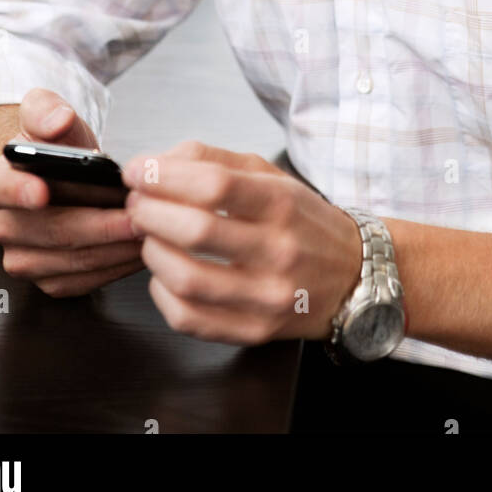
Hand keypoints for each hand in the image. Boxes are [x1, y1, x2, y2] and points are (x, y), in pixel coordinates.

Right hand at [0, 87, 143, 297]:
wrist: (63, 179)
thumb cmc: (59, 149)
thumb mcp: (51, 116)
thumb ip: (47, 110)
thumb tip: (58, 121)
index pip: (1, 188)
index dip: (20, 191)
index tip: (43, 192)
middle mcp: (4, 226)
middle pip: (53, 231)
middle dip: (101, 224)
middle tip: (138, 214)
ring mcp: (24, 259)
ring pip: (74, 261)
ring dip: (115, 248)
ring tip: (149, 229)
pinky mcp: (49, 280)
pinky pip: (85, 281)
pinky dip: (116, 267)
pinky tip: (139, 248)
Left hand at [121, 140, 361, 344]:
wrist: (354, 275)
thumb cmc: (304, 221)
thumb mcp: (270, 175)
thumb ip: (213, 160)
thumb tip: (156, 164)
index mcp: (282, 203)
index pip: (214, 184)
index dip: (164, 175)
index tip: (137, 170)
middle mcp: (279, 250)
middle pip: (196, 230)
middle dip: (149, 211)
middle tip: (137, 202)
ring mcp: (267, 296)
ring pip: (187, 278)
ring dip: (152, 251)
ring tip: (150, 236)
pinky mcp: (254, 330)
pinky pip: (190, 319)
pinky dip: (162, 294)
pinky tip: (164, 275)